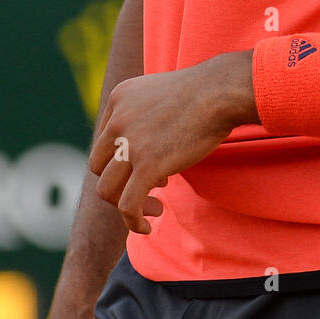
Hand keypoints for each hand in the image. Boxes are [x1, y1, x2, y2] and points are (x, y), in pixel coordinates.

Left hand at [89, 53, 256, 234]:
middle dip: (120, 182)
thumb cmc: (202, 93)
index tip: (150, 165)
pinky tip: (146, 227)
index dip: (123, 160)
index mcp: (119, 99)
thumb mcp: (160, 95)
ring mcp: (130, 143)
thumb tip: (146, 152)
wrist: (220, 91)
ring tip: (154, 207)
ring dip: (125, 205)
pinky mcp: (147, 165)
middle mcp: (118, 120)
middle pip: (99, 167)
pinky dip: (133, 221)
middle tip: (151, 186)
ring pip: (107, 190)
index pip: (104, 142)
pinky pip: (127, 205)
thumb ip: (145, 115)